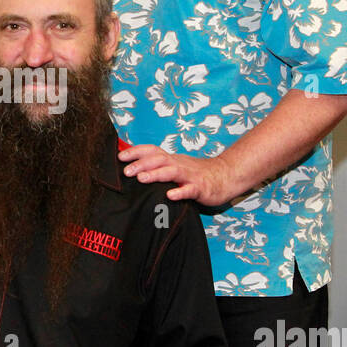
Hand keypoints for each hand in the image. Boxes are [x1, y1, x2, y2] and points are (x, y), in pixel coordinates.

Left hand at [118, 143, 237, 206]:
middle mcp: (179, 164)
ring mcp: (190, 175)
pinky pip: (190, 189)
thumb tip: (135, 171)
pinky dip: (180, 192)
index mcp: (172, 159)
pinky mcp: (201, 188)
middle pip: (159, 159)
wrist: (226, 176)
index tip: (120, 156)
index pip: (152, 151)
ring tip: (141, 179)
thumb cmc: (197, 174)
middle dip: (141, 164)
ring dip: (156, 174)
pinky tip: (170, 196)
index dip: (136, 151)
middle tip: (126, 171)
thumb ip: (160, 168)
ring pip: (172, 171)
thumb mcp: (177, 167)